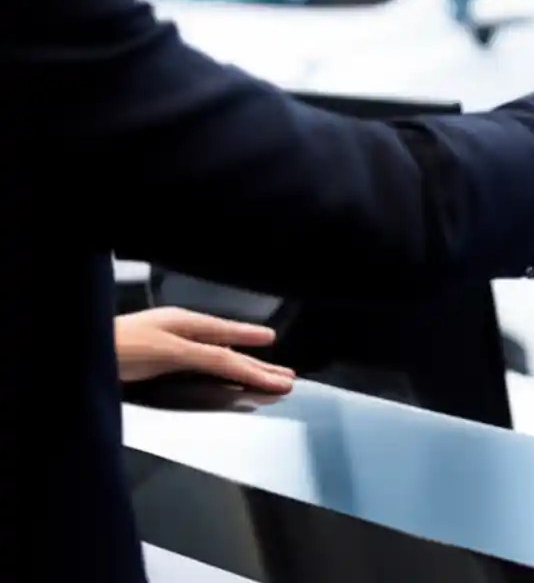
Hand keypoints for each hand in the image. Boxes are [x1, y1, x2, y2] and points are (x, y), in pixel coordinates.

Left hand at [115, 307, 294, 393]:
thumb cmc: (120, 347)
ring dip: (243, 366)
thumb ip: (207, 357)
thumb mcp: (170, 351)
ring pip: (216, 357)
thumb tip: (239, 361)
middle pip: (228, 351)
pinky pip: (201, 364)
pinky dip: (221, 368)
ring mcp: (168, 345)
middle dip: (257, 364)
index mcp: (187, 325)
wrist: (80, 349)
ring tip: (265, 373)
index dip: (257, 363)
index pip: (230, 350)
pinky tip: (224, 370)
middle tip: (285, 376)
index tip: (281, 375)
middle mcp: (181, 332)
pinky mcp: (156, 360)